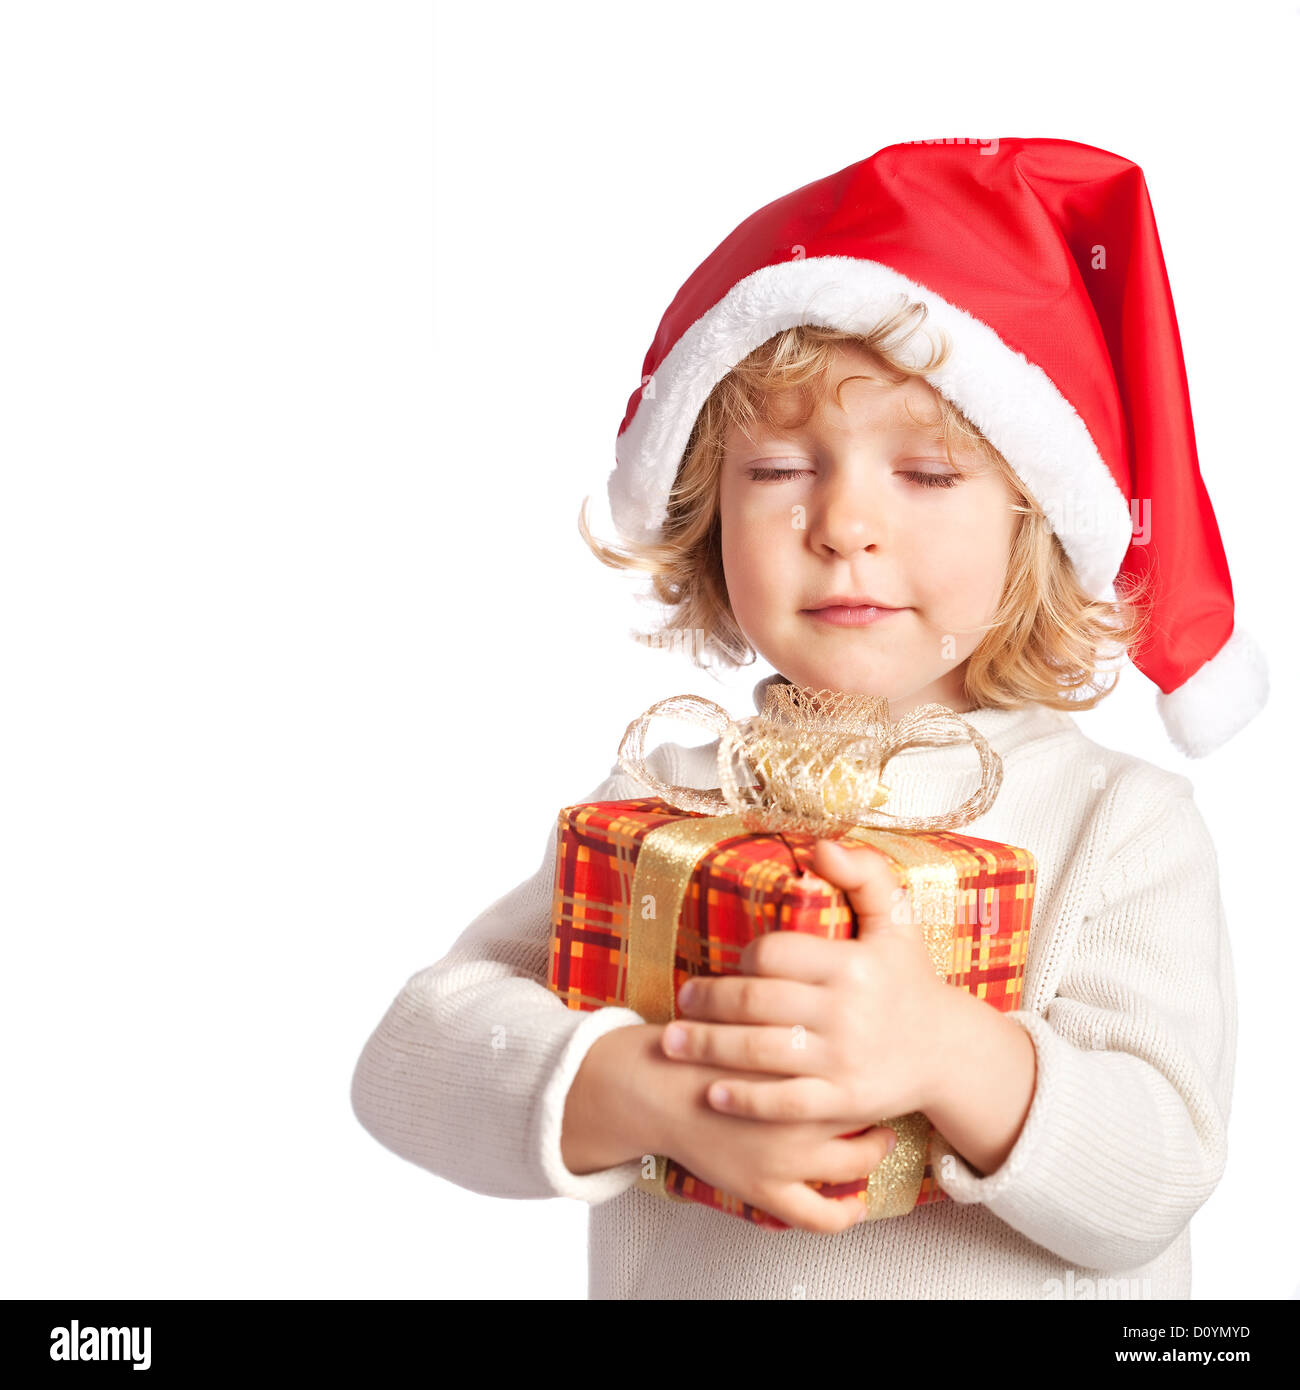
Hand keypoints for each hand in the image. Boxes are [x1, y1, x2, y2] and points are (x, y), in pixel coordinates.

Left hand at [662, 836, 958, 1135]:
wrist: (949, 1052)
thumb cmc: (909, 978)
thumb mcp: (897, 920)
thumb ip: (865, 874)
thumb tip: (819, 847)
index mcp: (854, 964)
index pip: (775, 954)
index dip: (743, 958)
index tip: (728, 964)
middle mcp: (848, 1012)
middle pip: (756, 1003)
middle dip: (708, 1003)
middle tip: (680, 1002)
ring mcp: (845, 1060)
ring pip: (759, 1052)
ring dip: (707, 1047)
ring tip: (671, 1042)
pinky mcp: (845, 1102)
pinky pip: (783, 1103)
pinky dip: (743, 1100)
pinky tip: (711, 1094)